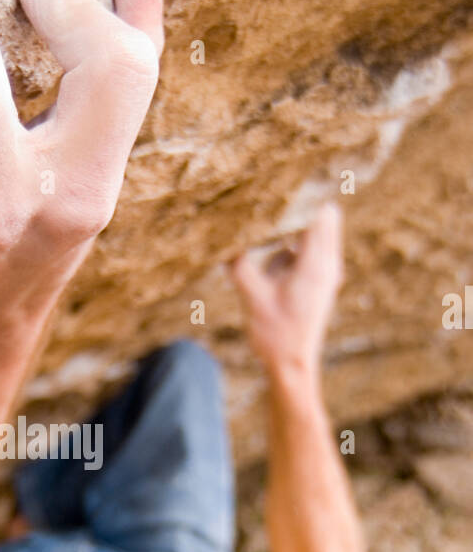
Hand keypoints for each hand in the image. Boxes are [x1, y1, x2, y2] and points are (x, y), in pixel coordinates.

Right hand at [232, 203, 343, 373]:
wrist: (292, 366)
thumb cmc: (275, 335)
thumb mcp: (251, 297)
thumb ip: (239, 264)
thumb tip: (223, 238)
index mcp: (316, 264)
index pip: (322, 213)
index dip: (306, 195)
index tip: (283, 185)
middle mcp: (328, 265)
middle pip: (324, 217)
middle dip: (301, 206)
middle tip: (273, 194)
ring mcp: (327, 274)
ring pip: (317, 234)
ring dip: (295, 226)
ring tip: (267, 220)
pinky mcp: (320, 282)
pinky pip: (311, 251)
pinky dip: (295, 245)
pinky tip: (272, 252)